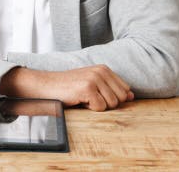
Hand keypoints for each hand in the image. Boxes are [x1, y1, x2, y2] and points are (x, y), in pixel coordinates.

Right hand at [0, 65, 134, 111]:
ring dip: (97, 106)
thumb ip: (112, 88)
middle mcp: (101, 71)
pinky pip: (100, 108)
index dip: (113, 98)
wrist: (47, 86)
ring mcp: (94, 79)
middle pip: (119, 99)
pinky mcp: (87, 88)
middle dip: (106, 103)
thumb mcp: (92, 83)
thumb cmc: (69, 87)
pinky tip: (79, 100)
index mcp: (104, 69)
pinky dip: (89, 109)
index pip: (125, 90)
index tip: (98, 96)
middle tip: (89, 98)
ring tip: (83, 98)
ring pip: (111, 105)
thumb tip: (132, 96)